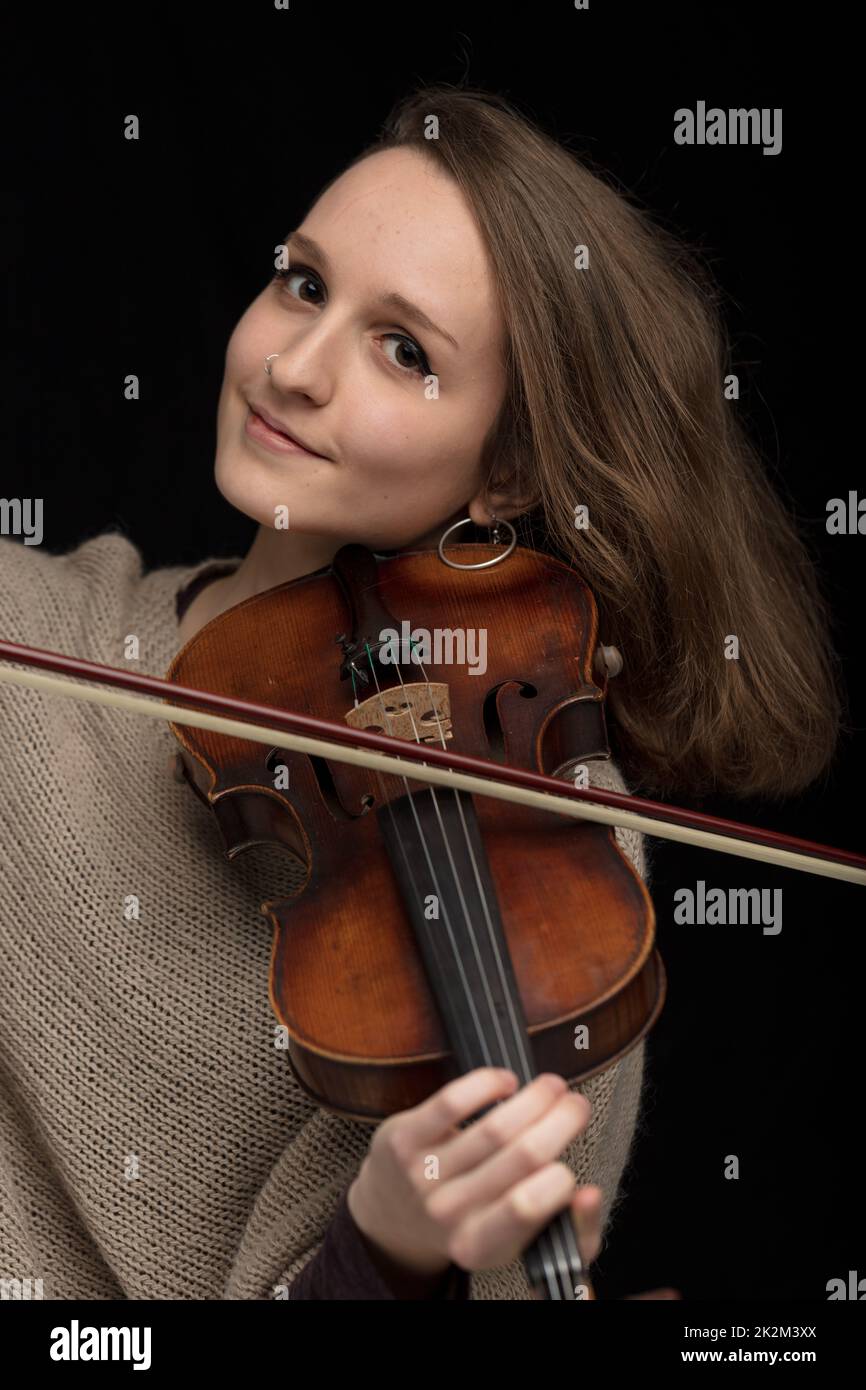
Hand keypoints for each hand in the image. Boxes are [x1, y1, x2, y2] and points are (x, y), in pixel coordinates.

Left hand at [347, 1067, 599, 1279]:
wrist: (396, 1215)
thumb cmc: (473, 1220)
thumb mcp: (518, 1241)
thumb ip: (570, 1232)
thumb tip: (589, 1195)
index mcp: (480, 1245)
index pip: (526, 1208)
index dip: (560, 1181)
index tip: (570, 1163)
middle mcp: (448, 1213)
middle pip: (521, 1155)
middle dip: (562, 1121)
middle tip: (577, 1105)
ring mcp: (423, 1175)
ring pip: (494, 1126)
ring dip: (536, 1097)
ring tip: (552, 1087)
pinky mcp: (404, 1139)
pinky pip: (453, 1101)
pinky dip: (488, 1082)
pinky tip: (506, 1082)